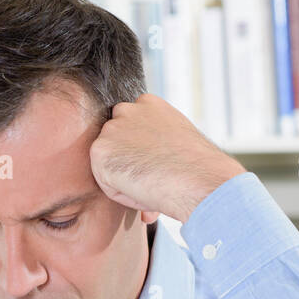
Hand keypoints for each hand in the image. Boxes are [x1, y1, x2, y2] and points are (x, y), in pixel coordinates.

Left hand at [89, 94, 246, 222]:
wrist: (197, 178)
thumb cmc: (196, 169)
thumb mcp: (176, 143)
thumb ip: (155, 146)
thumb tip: (145, 170)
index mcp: (148, 104)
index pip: (130, 130)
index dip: (140, 154)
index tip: (154, 170)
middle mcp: (127, 110)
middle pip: (115, 145)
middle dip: (128, 166)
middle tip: (151, 184)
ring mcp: (112, 129)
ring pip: (109, 166)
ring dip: (126, 182)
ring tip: (152, 188)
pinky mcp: (100, 151)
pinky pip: (106, 183)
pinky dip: (121, 194)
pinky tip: (143, 192)